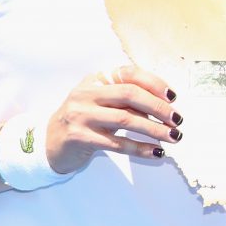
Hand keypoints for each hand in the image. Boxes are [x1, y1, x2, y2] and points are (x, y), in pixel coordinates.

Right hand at [45, 64, 182, 173]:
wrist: (48, 143)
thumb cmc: (83, 121)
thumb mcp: (101, 103)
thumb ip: (126, 100)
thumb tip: (163, 106)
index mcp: (95, 80)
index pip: (130, 74)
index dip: (154, 83)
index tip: (172, 97)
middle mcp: (87, 93)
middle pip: (130, 94)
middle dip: (158, 107)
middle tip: (177, 119)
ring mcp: (81, 114)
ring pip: (126, 119)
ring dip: (154, 129)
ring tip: (173, 136)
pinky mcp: (79, 137)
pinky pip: (117, 143)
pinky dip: (140, 148)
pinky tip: (156, 152)